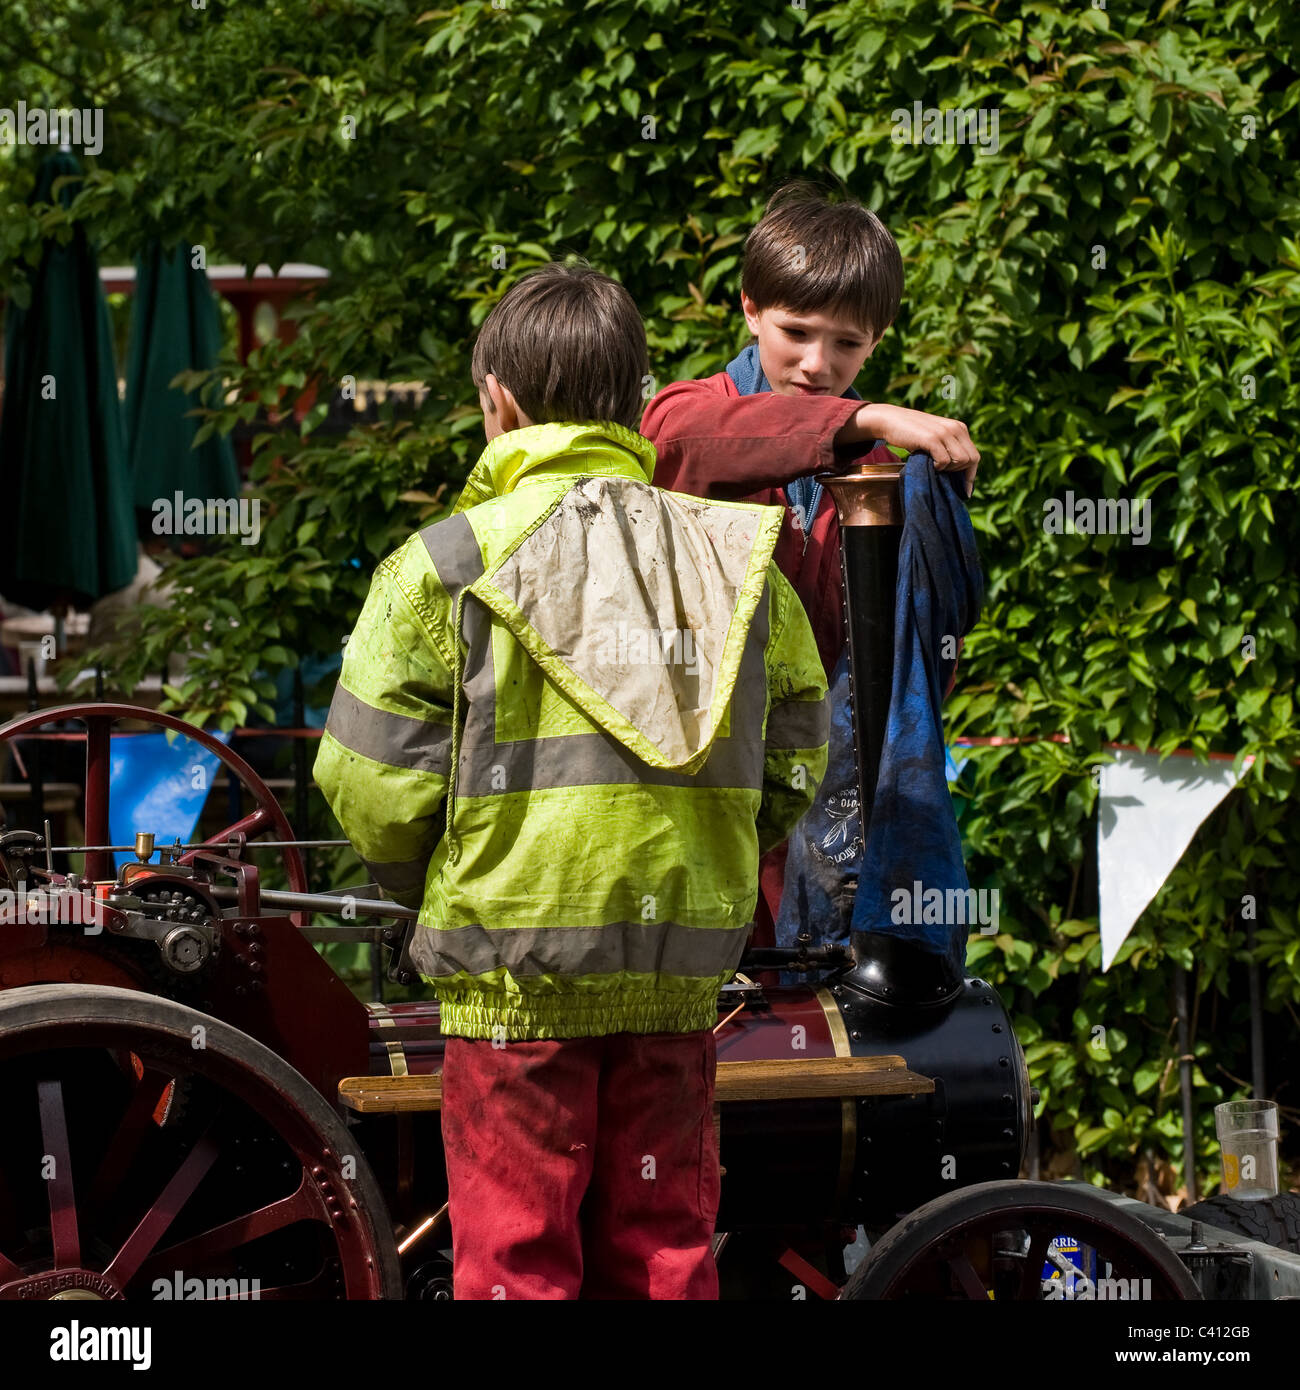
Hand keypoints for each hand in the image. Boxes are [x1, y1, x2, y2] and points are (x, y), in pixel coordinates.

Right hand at [842, 403, 979, 496]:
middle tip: (943, 474)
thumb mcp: (936, 437)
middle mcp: (956, 428)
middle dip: (959, 473)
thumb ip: (949, 447)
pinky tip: (929, 464)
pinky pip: (944, 461)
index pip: (975, 456)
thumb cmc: (912, 433)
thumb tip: (959, 473)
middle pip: (971, 460)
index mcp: (959, 428)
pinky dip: (938, 467)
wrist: (891, 420)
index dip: (971, 476)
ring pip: (961, 461)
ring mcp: (945, 432)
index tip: (965, 491)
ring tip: (935, 466)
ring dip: (948, 469)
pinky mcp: (932, 438)